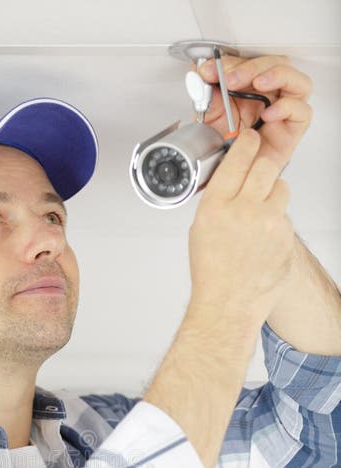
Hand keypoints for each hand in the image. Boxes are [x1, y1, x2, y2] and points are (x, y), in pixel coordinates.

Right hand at [187, 128, 294, 339]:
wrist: (228, 306)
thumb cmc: (212, 273)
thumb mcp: (201, 229)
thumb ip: (219, 200)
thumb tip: (233, 178)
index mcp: (217, 206)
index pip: (238, 158)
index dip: (247, 144)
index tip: (250, 139)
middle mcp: (245, 211)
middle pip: (266, 166)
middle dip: (262, 167)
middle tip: (258, 172)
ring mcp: (270, 224)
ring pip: (281, 189)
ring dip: (272, 196)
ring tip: (258, 217)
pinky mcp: (287, 237)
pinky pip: (286, 217)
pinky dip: (277, 224)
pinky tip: (263, 241)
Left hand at [189, 54, 312, 171]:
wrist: (231, 175)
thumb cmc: (226, 146)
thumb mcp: (210, 116)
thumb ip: (206, 93)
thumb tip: (199, 72)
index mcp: (250, 87)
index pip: (250, 61)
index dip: (231, 62)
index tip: (211, 70)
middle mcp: (270, 94)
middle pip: (275, 64)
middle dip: (251, 67)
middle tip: (231, 78)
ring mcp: (284, 109)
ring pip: (296, 80)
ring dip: (276, 75)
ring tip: (258, 83)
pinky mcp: (294, 127)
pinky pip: (302, 111)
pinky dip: (287, 107)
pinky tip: (269, 113)